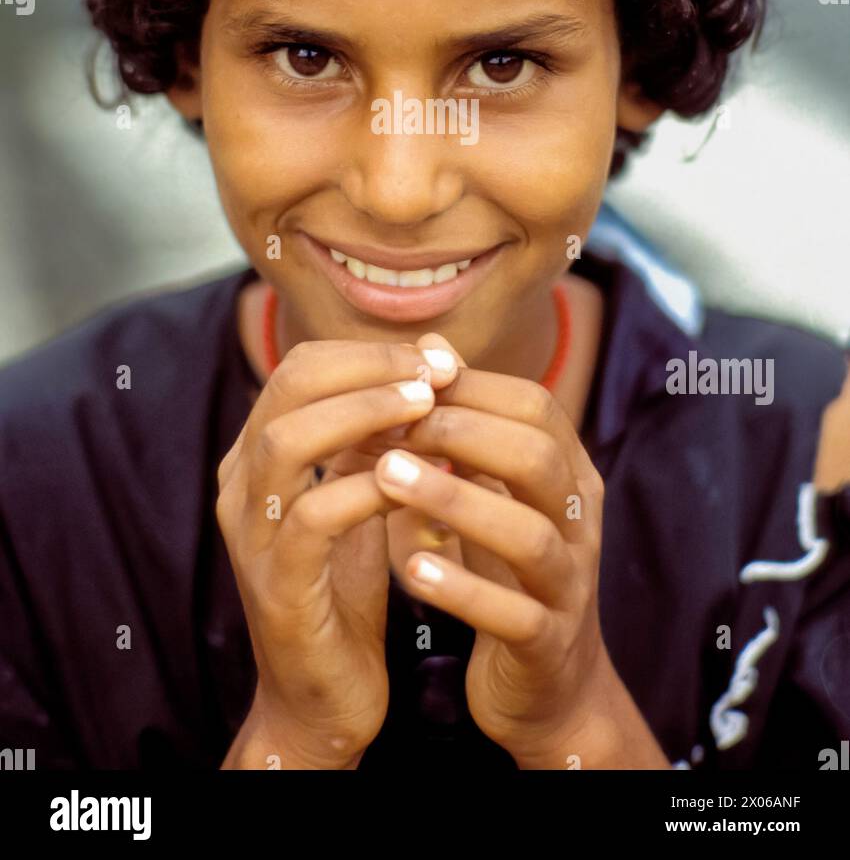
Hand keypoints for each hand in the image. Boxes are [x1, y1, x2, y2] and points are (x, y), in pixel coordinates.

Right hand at [216, 337, 456, 767]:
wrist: (323, 699)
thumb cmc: (343, 590)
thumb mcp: (359, 497)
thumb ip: (373, 438)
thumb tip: (423, 364)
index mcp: (258, 456)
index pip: (302, 365)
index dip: (371, 351)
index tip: (438, 357)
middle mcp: (241, 484)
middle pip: (289, 384)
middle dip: (370, 367)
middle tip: (437, 372)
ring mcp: (252, 534)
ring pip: (288, 439)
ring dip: (365, 413)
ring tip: (427, 408)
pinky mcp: (277, 584)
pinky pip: (313, 516)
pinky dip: (367, 489)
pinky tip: (415, 482)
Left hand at [371, 335, 609, 765]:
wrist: (544, 690)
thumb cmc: (504, 572)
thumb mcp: (489, 492)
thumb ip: (462, 426)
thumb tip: (426, 347)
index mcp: (568, 474)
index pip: (532, 405)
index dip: (468, 387)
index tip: (400, 380)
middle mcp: (579, 522)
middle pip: (537, 455)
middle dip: (460, 432)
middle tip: (390, 424)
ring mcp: (570, 585)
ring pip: (529, 533)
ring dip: (454, 499)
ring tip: (386, 478)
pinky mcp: (549, 646)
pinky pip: (515, 615)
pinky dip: (463, 589)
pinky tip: (410, 569)